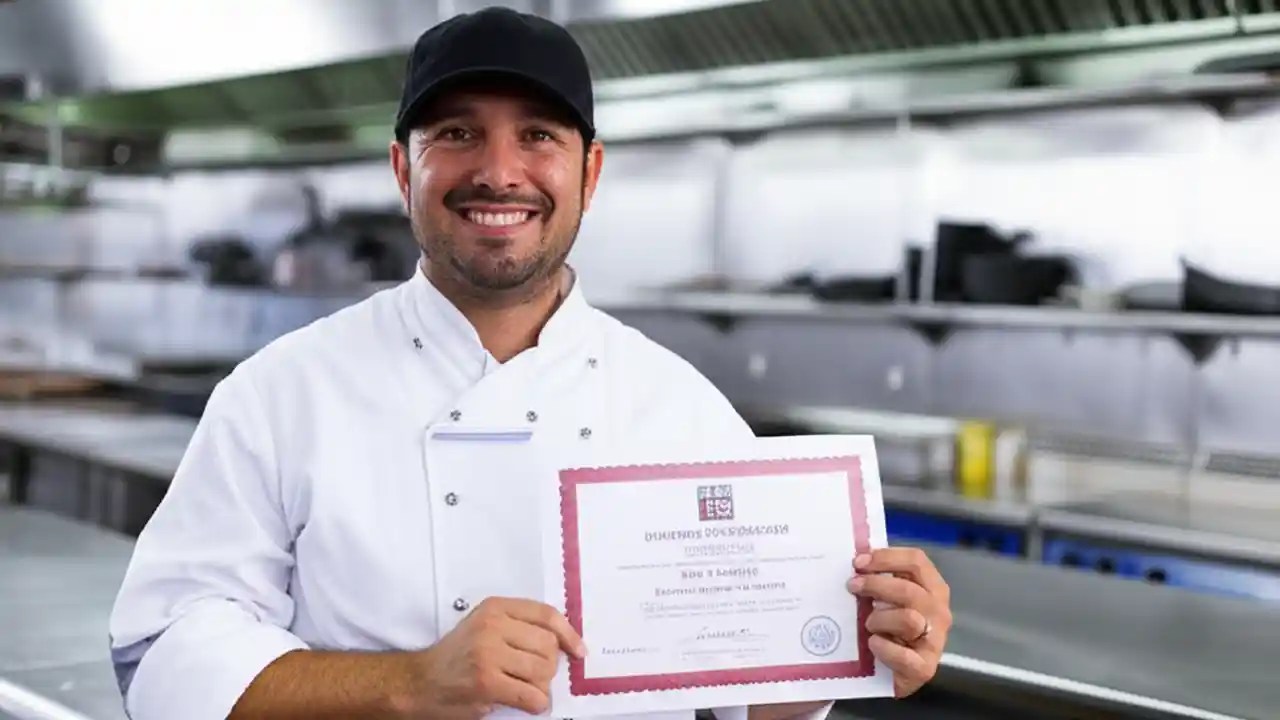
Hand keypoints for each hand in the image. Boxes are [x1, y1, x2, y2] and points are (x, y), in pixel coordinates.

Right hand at [405, 597, 586, 718]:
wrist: (420, 682)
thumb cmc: (457, 656)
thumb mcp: (485, 626)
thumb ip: (518, 626)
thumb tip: (564, 642)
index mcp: (495, 608)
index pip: (546, 614)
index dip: (569, 634)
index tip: (579, 650)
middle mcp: (492, 627)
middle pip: (547, 646)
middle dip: (549, 666)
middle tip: (535, 675)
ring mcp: (488, 654)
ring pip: (542, 671)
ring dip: (541, 686)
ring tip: (525, 688)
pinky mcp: (486, 683)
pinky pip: (532, 696)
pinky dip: (537, 704)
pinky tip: (529, 703)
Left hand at [847, 547, 951, 697]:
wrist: (891, 674)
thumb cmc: (889, 629)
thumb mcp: (888, 598)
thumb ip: (880, 577)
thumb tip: (858, 553)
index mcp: (933, 588)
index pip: (916, 561)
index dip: (886, 558)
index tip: (858, 563)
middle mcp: (939, 612)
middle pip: (908, 589)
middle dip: (875, 585)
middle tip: (852, 586)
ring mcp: (935, 641)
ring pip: (907, 619)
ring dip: (879, 619)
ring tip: (868, 625)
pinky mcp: (924, 668)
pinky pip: (903, 655)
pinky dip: (883, 648)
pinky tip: (873, 645)